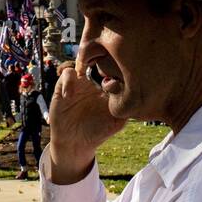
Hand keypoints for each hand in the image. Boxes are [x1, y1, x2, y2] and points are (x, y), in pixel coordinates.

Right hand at [46, 57, 125, 184]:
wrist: (75, 142)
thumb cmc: (98, 132)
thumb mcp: (116, 122)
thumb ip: (126, 109)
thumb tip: (138, 96)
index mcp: (107, 86)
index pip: (114, 67)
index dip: (117, 66)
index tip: (116, 76)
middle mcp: (93, 81)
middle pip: (98, 58)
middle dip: (101, 58)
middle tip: (102, 68)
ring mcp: (79, 82)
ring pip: (83, 60)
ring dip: (84, 64)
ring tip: (85, 79)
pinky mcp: (63, 86)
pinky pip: (67, 73)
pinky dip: (68, 80)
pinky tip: (69, 95)